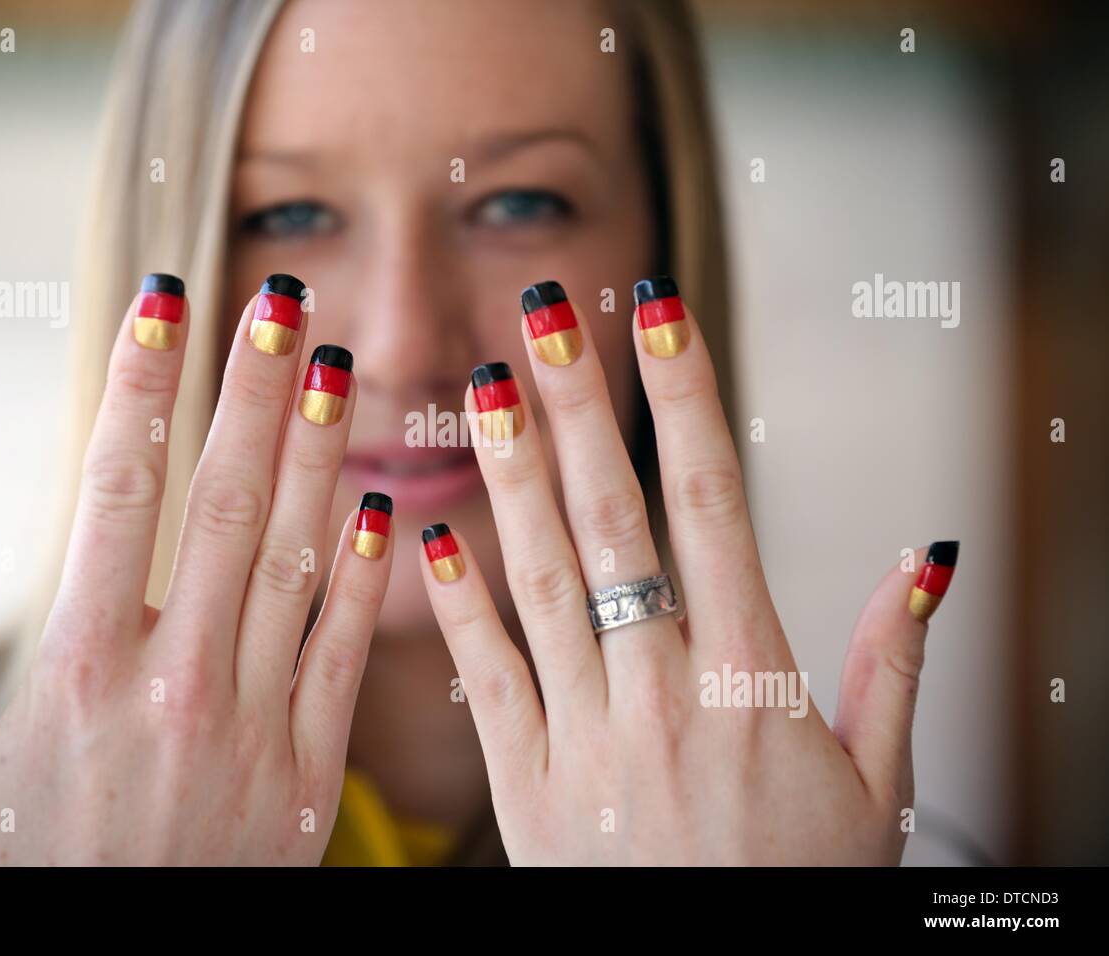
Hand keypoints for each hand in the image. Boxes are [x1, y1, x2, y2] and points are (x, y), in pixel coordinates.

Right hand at [0, 273, 392, 863]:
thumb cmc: (20, 882)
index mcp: (78, 669)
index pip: (116, 492)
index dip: (142, 387)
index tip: (163, 303)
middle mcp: (175, 682)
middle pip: (225, 502)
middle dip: (254, 391)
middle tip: (284, 302)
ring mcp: (254, 723)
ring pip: (299, 559)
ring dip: (322, 455)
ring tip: (338, 367)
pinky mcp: (312, 770)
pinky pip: (347, 652)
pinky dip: (366, 574)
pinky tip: (378, 504)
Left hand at [419, 278, 956, 863]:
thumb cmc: (795, 890)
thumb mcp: (876, 784)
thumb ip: (894, 666)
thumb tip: (924, 561)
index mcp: (751, 678)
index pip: (712, 504)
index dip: (684, 400)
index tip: (658, 318)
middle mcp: (661, 692)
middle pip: (614, 520)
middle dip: (579, 408)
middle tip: (543, 317)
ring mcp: (586, 736)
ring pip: (541, 581)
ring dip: (510, 478)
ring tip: (483, 389)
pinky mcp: (524, 786)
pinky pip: (486, 679)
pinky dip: (459, 605)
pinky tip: (434, 534)